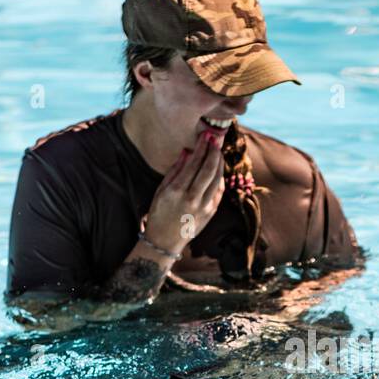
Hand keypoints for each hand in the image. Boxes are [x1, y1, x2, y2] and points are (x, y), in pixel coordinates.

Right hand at [143, 129, 225, 253]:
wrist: (165, 242)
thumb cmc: (159, 213)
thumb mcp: (161, 190)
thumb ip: (175, 170)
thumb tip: (188, 152)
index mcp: (177, 192)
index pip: (194, 164)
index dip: (201, 148)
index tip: (205, 136)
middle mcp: (192, 199)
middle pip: (209, 170)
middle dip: (213, 151)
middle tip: (215, 139)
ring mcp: (204, 207)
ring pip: (217, 179)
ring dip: (219, 163)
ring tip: (217, 150)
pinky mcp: (211, 212)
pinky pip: (219, 190)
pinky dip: (220, 177)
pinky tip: (217, 168)